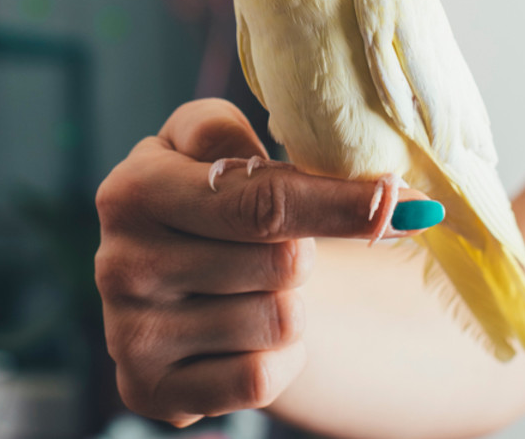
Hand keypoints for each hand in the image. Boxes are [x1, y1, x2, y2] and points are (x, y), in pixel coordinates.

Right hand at [94, 99, 431, 426]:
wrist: (166, 277)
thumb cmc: (205, 200)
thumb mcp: (210, 143)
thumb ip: (266, 134)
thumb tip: (374, 189)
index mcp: (132, 191)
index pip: (261, 202)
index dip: (341, 204)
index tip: (406, 203)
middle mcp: (118, 264)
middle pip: (280, 263)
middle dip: (300, 253)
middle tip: (274, 245)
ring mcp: (130, 334)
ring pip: (278, 322)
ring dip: (287, 306)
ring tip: (249, 290)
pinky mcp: (150, 390)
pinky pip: (259, 380)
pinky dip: (274, 359)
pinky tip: (242, 336)